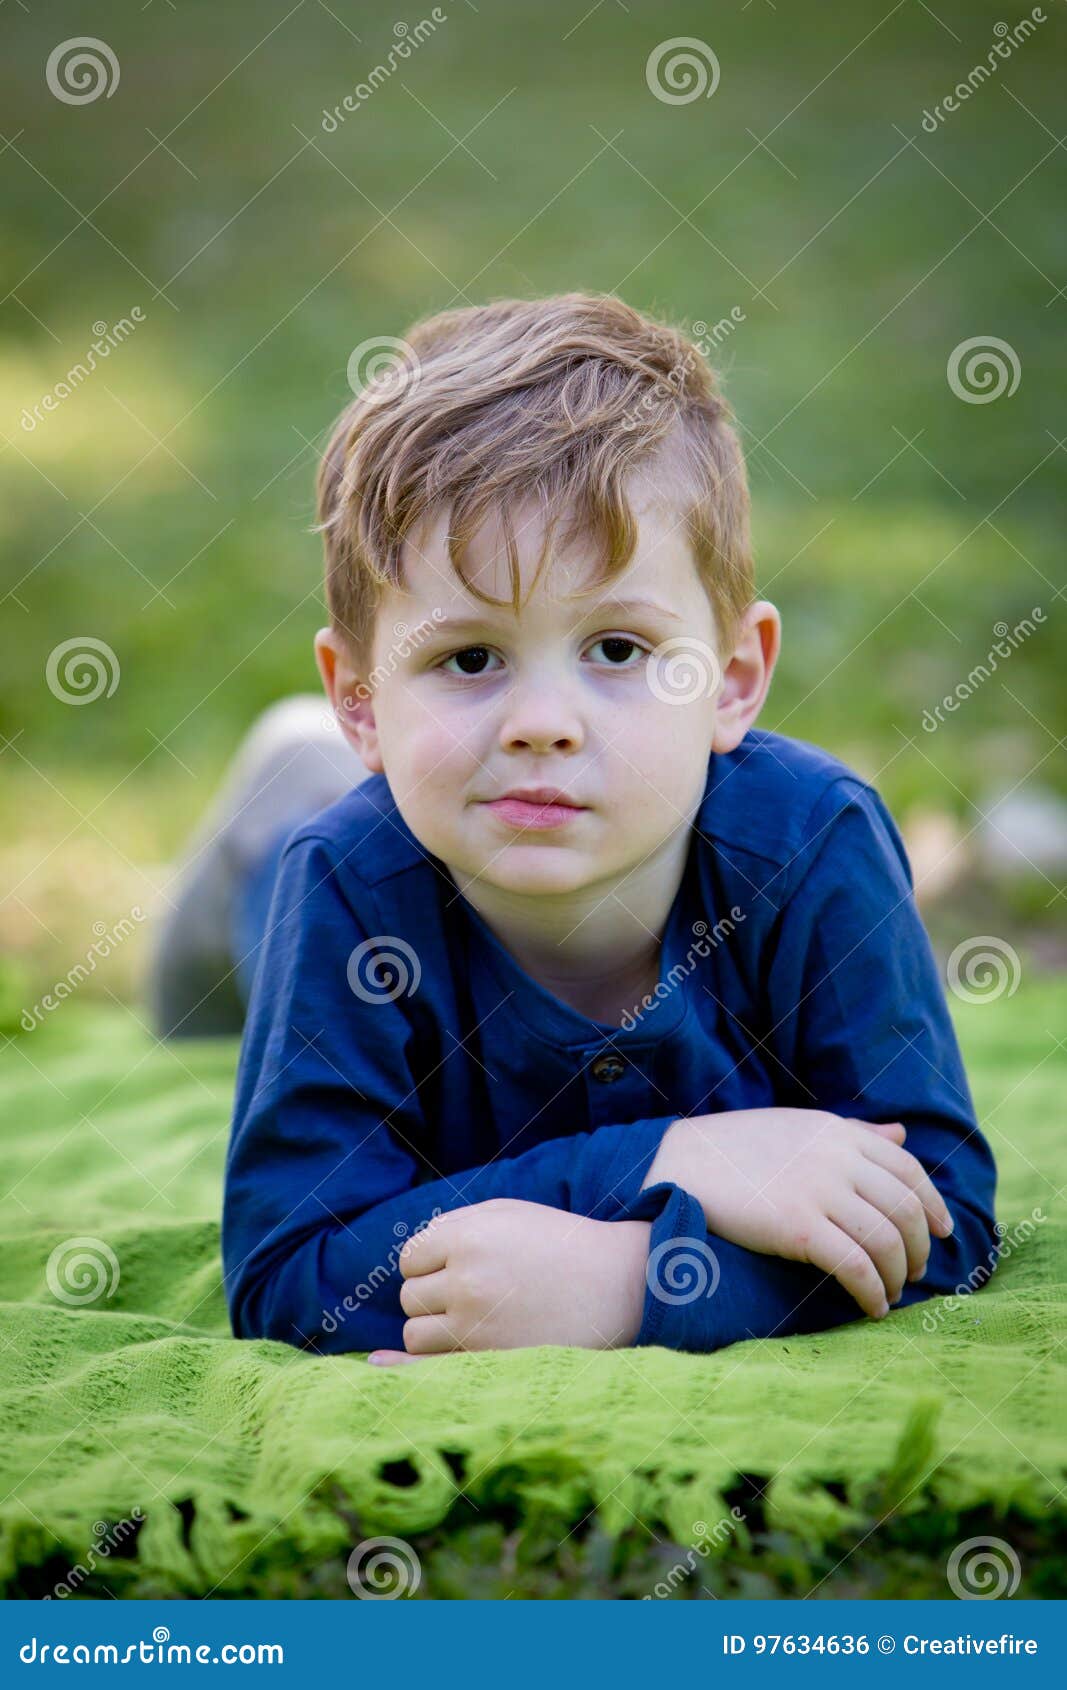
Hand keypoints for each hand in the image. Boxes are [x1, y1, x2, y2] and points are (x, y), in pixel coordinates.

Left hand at [366, 1198, 649, 1364]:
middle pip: (411, 1297)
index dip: (429, 1264)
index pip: (410, 1258)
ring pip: (416, 1334)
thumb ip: (451, 1227)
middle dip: (433, 1297)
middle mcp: (467, 1280)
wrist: (618, 1284)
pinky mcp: (490, 1361)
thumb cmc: (557, 1244)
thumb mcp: (506, 1214)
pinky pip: (428, 1369)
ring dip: (433, 1330)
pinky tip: (380, 1366)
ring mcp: (476, 1325)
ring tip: (475, 1322)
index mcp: (468, 1237)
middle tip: (476, 1295)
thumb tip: (405, 1263)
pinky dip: (404, 1369)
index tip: (456, 1267)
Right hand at [641, 1109, 953, 1320]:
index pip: (908, 1167)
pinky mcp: (798, 1227)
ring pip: (887, 1241)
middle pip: (904, 1208)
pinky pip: (856, 1266)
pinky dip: (873, 1291)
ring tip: (892, 1294)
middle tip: (915, 1272)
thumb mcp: (800, 1126)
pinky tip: (872, 1307)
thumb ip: (853, 1131)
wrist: (680, 1163)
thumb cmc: (736, 1147)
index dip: (932, 1203)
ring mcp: (818, 1191)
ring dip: (899, 1275)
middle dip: (919, 1247)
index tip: (942, 1230)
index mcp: (839, 1131)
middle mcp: (836, 1157)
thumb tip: (902, 1132)